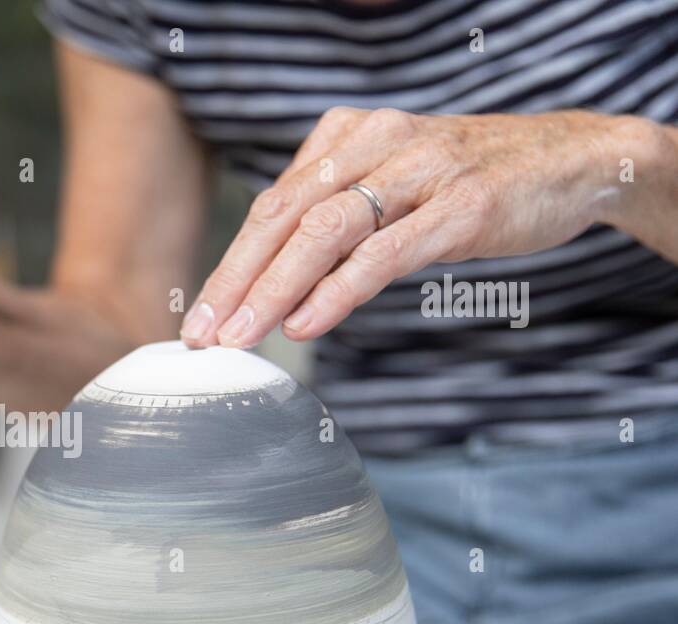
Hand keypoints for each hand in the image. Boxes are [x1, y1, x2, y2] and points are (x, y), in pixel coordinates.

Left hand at [180, 108, 632, 348]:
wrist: (573, 161)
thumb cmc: (469, 185)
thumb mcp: (391, 191)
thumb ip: (336, 222)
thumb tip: (272, 288)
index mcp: (348, 137)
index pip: (272, 206)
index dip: (229, 266)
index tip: (199, 318)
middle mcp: (375, 143)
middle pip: (283, 216)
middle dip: (235, 282)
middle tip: (202, 336)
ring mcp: (420, 172)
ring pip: (324, 232)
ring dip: (273, 290)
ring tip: (241, 336)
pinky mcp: (461, 206)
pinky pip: (383, 253)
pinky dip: (336, 291)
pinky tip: (305, 323)